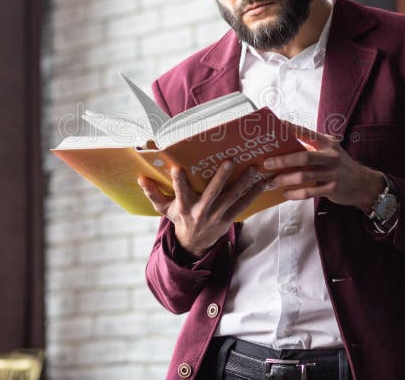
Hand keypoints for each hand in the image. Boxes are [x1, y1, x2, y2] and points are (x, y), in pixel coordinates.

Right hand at [137, 161, 265, 257]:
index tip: (177, 168)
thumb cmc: (179, 218)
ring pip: (232, 197)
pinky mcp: (229, 219)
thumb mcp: (164, 208)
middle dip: (221, 177)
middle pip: (212, 192)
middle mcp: (202, 211)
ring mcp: (217, 215)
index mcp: (184, 206)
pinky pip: (244, 205)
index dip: (178, 182)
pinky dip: (254, 193)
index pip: (179, 192)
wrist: (194, 243)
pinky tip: (263, 182)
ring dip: (244, 182)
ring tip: (253, 168)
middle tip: (229, 161)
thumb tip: (140, 178)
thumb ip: (153, 193)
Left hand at [262, 121, 384, 212]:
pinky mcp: (332, 188)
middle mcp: (331, 156)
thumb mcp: (330, 151)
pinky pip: (309, 192)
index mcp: (328, 143)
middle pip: (303, 156)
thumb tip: (284, 147)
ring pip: (304, 176)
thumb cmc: (339, 165)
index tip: (276, 125)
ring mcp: (332, 173)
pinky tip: (285, 193)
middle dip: (283, 160)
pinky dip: (295, 194)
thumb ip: (313, 148)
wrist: (363, 183)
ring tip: (271, 181)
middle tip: (267, 163)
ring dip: (285, 179)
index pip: (307, 133)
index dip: (291, 129)